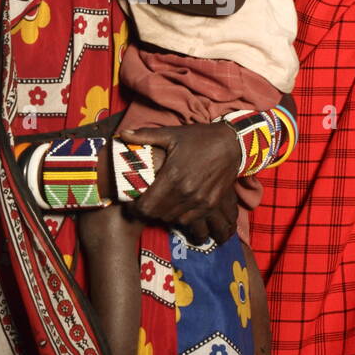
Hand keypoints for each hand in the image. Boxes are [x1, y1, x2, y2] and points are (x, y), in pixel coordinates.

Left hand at [118, 123, 240, 243]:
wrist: (231, 144)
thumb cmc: (199, 138)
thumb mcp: (171, 134)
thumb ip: (145, 136)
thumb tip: (122, 134)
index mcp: (173, 176)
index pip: (146, 207)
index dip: (135, 208)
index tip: (133, 201)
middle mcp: (186, 192)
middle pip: (157, 215)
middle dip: (148, 209)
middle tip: (145, 200)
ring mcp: (200, 201)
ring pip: (172, 219)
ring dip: (163, 213)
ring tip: (161, 201)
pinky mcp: (210, 204)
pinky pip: (188, 220)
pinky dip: (179, 215)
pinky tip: (177, 202)